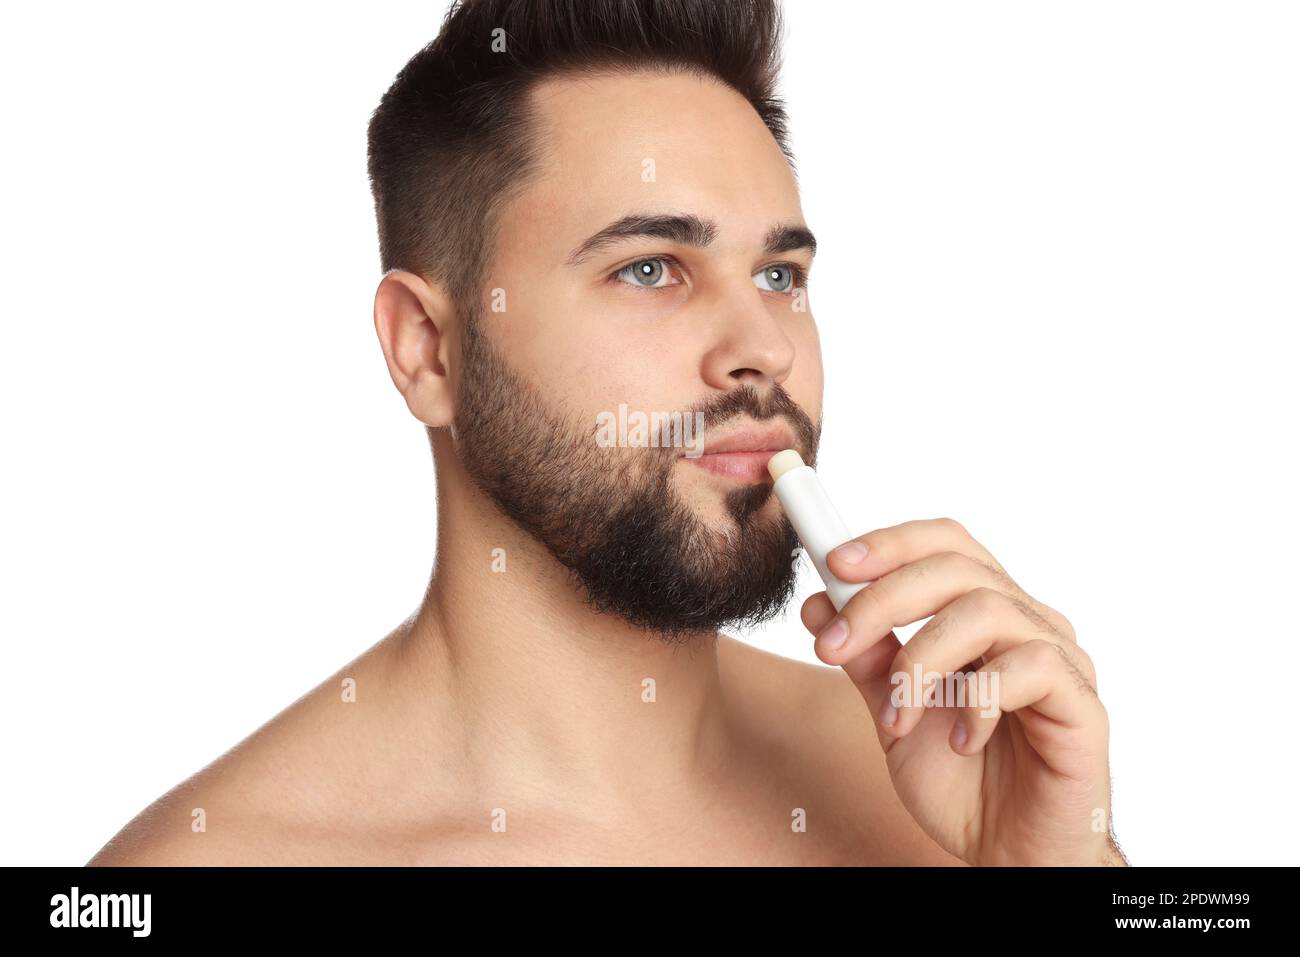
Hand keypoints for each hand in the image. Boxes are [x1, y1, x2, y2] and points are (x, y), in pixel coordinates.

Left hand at [801, 517, 1125, 865]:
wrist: (1010, 854)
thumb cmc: (962, 780)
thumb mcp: (893, 713)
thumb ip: (866, 658)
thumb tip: (819, 604)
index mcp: (984, 614)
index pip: (945, 545)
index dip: (891, 543)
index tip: (834, 563)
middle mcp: (1026, 623)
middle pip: (956, 568)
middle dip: (881, 601)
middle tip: (833, 647)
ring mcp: (1059, 659)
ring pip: (986, 610)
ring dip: (922, 661)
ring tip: (897, 715)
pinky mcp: (1082, 703)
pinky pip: (1030, 667)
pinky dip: (977, 701)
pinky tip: (962, 742)